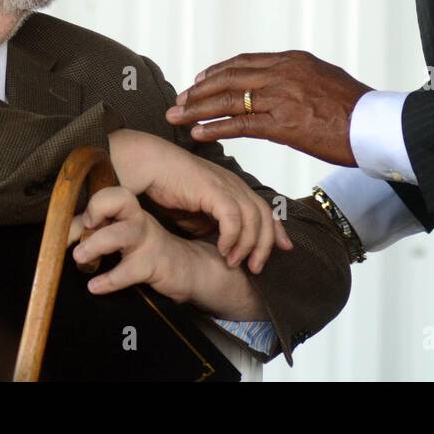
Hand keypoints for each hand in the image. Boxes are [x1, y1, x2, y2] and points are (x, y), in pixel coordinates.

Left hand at [67, 186, 199, 302]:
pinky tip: (95, 286)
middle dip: (98, 207)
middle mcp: (138, 220)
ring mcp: (147, 241)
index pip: (108, 195)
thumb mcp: (120, 238)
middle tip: (85, 226)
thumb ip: (92, 233)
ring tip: (80, 258)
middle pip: (121, 198)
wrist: (187, 270)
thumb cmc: (147, 251)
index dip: (89, 205)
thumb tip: (62, 235)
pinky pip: (129, 271)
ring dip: (98, 243)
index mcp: (128, 212)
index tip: (76, 226)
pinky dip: (109, 280)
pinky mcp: (153, 264)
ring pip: (123, 233)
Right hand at [106, 128, 292, 273]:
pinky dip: (232, 236)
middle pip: (265, 216)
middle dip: (265, 245)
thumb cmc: (167, 186)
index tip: (285, 249)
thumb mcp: (196, 214)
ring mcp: (226, 185)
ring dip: (247, 245)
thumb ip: (212, 226)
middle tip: (257, 267)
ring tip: (235, 263)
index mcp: (234, 188)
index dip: (277, 231)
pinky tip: (223, 250)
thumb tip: (225, 244)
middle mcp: (235, 185)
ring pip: (253, 219)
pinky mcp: (213, 189)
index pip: (265, 210)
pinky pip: (233, 217)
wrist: (148, 166)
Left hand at [164, 51, 371, 167]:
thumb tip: (287, 84)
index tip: (200, 80)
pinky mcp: (283, 124)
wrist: (375, 125)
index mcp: (293, 60)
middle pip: (229, 77)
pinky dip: (214, 128)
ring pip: (228, 99)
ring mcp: (281, 97)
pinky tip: (197, 132)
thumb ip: (301, 78)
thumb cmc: (357, 108)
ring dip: (197, 108)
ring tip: (176, 116)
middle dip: (200, 90)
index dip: (218, 71)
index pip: (245, 62)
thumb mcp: (326, 80)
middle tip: (179, 99)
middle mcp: (283, 73)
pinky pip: (239, 125)